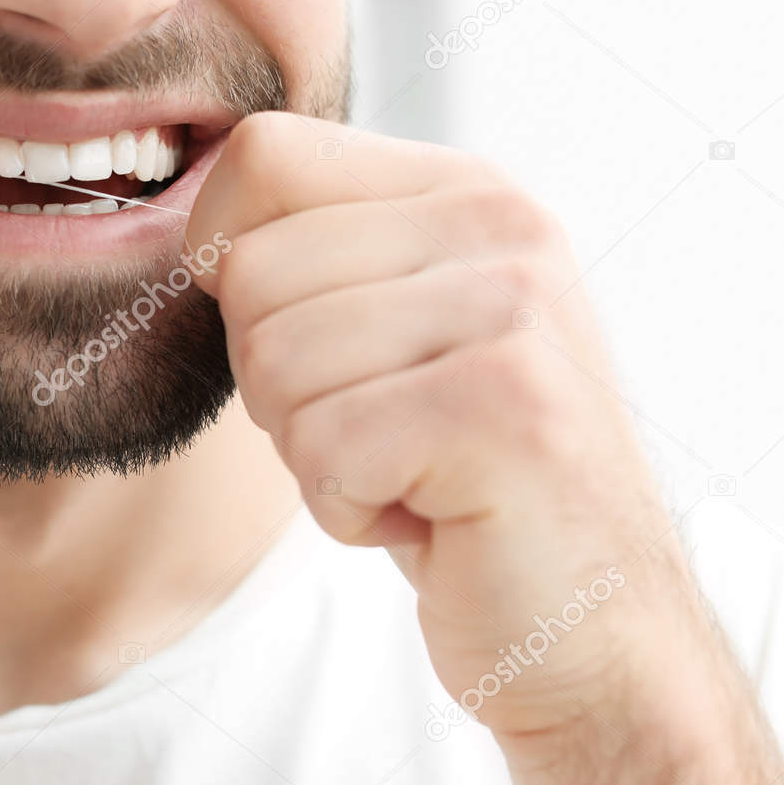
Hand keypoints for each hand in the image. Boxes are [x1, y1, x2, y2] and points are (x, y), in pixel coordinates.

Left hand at [189, 113, 709, 740]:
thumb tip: (190, 237)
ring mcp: (516, 310)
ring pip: (275, 366)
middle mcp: (502, 224)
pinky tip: (430, 517)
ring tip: (412, 474)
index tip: (304, 348)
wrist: (593, 627)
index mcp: (466, 189)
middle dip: (278, 388)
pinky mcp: (509, 409)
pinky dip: (349, 513)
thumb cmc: (460, 485)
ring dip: (315, 456)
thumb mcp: (394, 339)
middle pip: (250, 275)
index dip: (228, 267)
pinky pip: (323, 451)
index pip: (261, 158)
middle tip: (382, 437)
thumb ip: (316, 262)